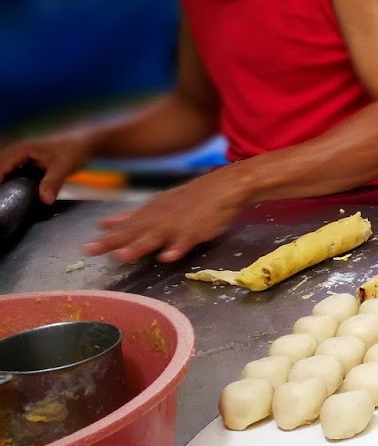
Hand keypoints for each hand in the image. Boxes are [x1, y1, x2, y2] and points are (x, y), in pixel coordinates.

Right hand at [0, 132, 95, 204]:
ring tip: (7, 198)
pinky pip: (14, 173)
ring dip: (6, 183)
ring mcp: (21, 157)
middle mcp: (17, 152)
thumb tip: (45, 200)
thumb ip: (52, 183)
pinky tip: (16, 194)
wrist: (85, 143)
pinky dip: (12, 182)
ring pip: (6, 171)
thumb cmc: (74, 151)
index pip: (0, 168)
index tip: (1, 197)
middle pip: (0, 168)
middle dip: (1, 183)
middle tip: (4, 200)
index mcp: (21, 150)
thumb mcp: (63, 167)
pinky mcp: (27, 163)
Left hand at [83, 168, 248, 262]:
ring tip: (122, 256)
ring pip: (155, 238)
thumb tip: (104, 224)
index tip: (85, 247)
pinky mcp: (196, 232)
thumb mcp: (158, 203)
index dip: (105, 237)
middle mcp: (159, 220)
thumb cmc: (191, 198)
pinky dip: (176, 249)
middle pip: (132, 233)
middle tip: (90, 251)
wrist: (223, 188)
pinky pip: (185, 242)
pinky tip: (167, 257)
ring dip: (138, 247)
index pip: (123, 227)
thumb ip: (131, 216)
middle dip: (111, 242)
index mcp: (149, 213)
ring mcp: (177, 226)